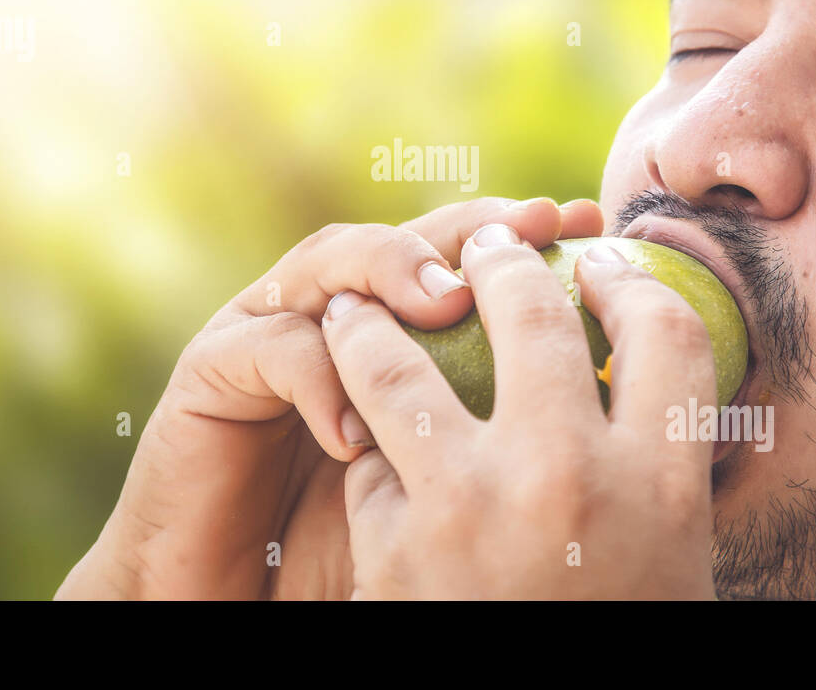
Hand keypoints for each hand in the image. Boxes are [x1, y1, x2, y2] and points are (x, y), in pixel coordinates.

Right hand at [55, 197, 603, 598]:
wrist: (231, 591)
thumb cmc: (345, 544)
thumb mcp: (442, 485)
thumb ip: (492, 427)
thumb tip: (602, 393)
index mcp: (389, 327)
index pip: (465, 255)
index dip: (526, 234)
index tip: (590, 226)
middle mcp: (332, 308)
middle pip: (405, 234)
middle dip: (475, 223)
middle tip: (533, 223)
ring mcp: (269, 325)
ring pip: (333, 259)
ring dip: (394, 268)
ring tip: (447, 300)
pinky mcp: (212, 366)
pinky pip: (274, 349)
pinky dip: (319, 376)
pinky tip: (358, 431)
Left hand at [321, 226, 718, 598]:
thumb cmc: (611, 628)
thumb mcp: (666, 554)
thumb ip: (658, 461)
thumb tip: (649, 360)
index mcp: (658, 484)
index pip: (664, 327)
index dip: (630, 278)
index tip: (600, 265)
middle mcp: (566, 478)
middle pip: (528, 313)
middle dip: (503, 260)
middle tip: (488, 244)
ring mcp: (466, 508)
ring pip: (398, 363)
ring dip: (374, 322)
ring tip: (359, 302)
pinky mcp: (390, 547)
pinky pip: (371, 460)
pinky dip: (368, 447)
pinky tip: (362, 439)